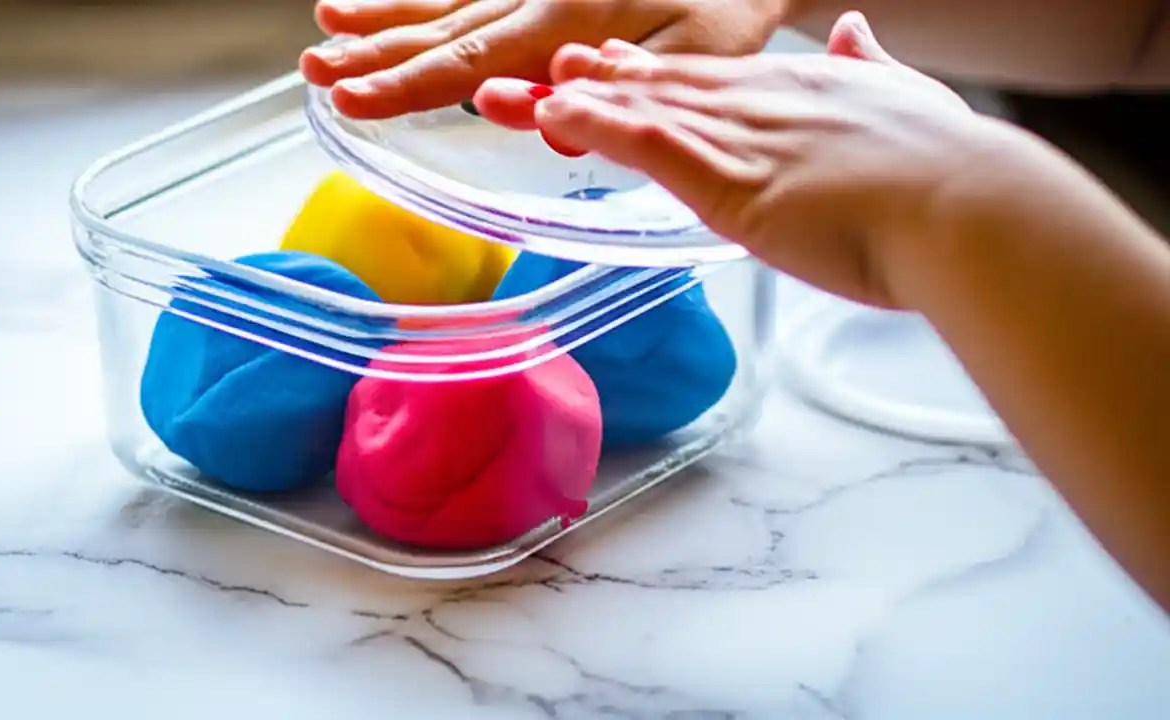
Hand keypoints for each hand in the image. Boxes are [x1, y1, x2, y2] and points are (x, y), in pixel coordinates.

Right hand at [300, 0, 791, 118]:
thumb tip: (546, 124)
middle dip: (375, 55)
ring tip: (326, 20)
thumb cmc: (728, 0)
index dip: (405, 87)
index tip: (349, 100)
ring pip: (446, 1)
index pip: (468, 64)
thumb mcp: (697, 53)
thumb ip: (622, 88)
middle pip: (441, 32)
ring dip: (385, 16)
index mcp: (566, 21)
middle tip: (313, 70)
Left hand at [522, 12, 988, 307]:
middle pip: (651, 83)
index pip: (700, 74)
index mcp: (796, 90)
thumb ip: (875, 69)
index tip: (596, 65)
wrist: (968, 209)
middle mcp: (757, 102)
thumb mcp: (913, 100)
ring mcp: (740, 136)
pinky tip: (551, 118)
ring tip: (498, 96)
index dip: (641, 72)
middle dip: (581, 81)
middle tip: (518, 74)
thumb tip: (859, 32)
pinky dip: (595, 129)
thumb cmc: (951, 173)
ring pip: (634, 109)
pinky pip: (647, 146)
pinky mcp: (730, 180)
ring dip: (561, 102)